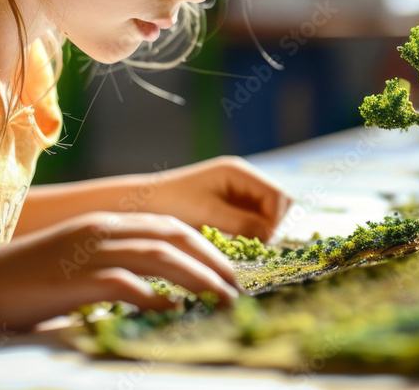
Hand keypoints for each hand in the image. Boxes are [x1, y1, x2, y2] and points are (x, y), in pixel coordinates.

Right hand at [0, 211, 242, 331]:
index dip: (206, 246)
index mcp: (109, 222)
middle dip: (213, 260)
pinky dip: (156, 296)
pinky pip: (126, 284)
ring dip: (198, 278)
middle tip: (237, 286)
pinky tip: (175, 310)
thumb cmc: (30, 277)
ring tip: (222, 300)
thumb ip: (119, 263)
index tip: (229, 268)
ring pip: (161, 257)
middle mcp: (105, 230)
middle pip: (175, 238)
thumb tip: (161, 286)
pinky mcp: (76, 279)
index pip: (171, 226)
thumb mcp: (81, 259)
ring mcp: (91, 252)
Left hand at [147, 156, 291, 241]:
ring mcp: (237, 192)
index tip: (264, 242)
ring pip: (267, 213)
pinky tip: (235, 243)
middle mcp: (243, 178)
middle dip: (272, 224)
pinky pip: (253, 220)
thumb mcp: (209, 215)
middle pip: (278, 203)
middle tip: (256, 246)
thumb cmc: (171, 205)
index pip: (278, 195)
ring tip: (243, 245)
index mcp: (239, 172)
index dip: (276, 219)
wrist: (140, 204)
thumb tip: (272, 236)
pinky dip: (251, 232)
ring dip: (262, 230)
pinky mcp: (230, 206)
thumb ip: (244, 223)